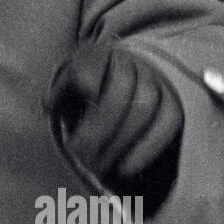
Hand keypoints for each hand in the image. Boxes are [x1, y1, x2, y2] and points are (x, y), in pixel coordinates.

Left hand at [45, 40, 183, 203]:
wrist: (122, 83)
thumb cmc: (84, 91)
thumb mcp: (65, 87)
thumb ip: (58, 94)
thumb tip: (49, 104)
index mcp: (97, 55)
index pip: (92, 64)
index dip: (85, 83)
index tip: (74, 109)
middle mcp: (130, 63)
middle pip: (118, 93)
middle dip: (98, 129)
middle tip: (80, 154)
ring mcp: (155, 82)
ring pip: (143, 108)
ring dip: (118, 142)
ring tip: (97, 166)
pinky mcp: (173, 103)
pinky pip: (167, 123)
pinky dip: (146, 149)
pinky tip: (124, 169)